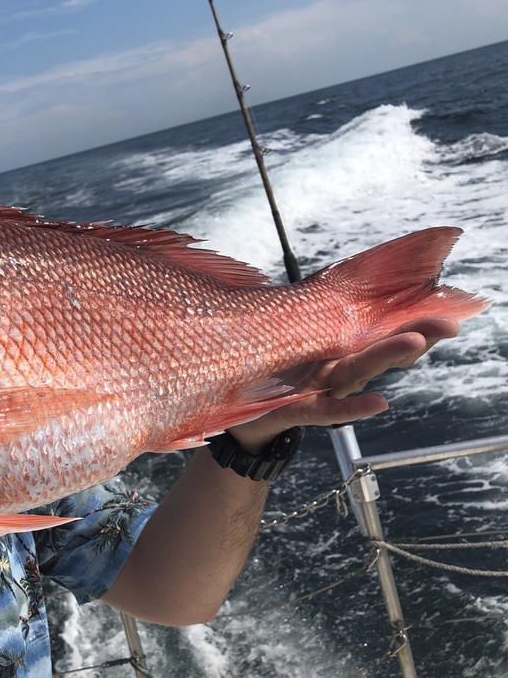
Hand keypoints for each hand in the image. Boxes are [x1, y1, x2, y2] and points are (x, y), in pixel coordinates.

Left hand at [230, 316, 459, 448]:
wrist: (243, 412)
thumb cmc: (272, 369)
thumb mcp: (290, 337)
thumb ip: (313, 312)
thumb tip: (338, 278)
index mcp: (336, 346)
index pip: (378, 330)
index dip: (409, 319)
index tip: (442, 305)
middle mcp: (337, 367)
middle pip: (378, 348)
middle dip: (413, 335)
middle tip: (446, 324)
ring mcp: (323, 388)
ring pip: (358, 370)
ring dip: (386, 357)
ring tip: (415, 344)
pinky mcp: (301, 409)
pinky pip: (328, 410)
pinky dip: (352, 408)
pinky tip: (378, 402)